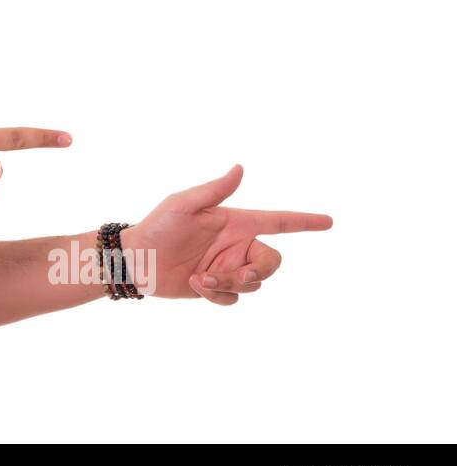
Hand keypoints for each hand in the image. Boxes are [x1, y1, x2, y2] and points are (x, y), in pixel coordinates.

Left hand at [121, 164, 332, 304]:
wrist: (136, 259)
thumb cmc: (158, 226)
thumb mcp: (184, 205)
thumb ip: (215, 190)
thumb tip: (240, 168)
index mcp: (235, 223)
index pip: (278, 221)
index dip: (304, 221)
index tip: (329, 221)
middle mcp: (236, 245)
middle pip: (272, 262)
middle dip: (259, 272)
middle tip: (239, 276)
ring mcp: (227, 267)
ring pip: (253, 284)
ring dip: (228, 284)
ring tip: (200, 277)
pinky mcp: (215, 287)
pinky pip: (233, 298)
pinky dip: (216, 295)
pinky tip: (196, 284)